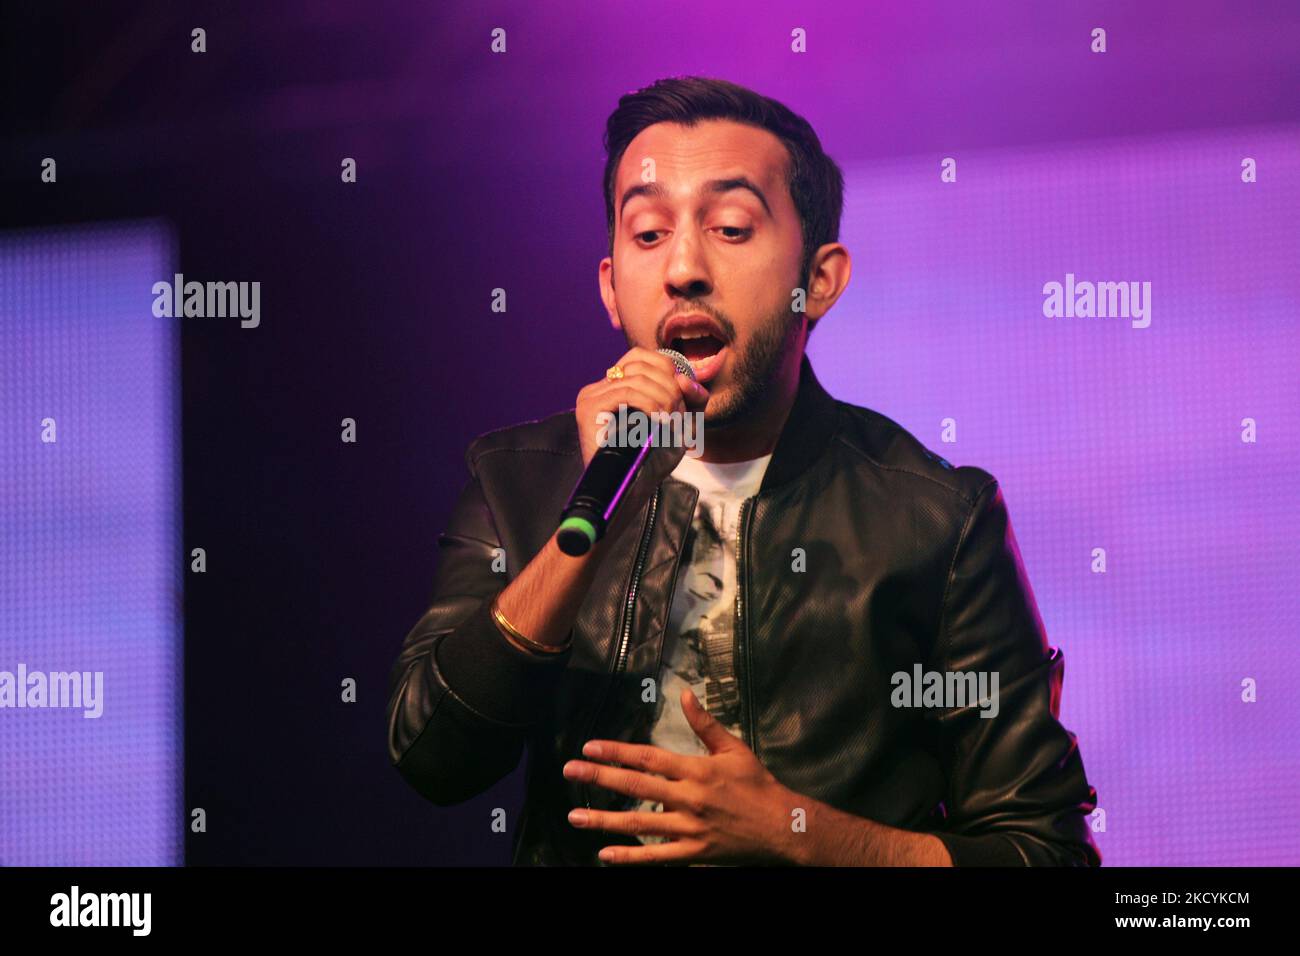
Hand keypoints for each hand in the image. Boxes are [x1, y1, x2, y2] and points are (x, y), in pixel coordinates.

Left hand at [562, 687, 804, 864]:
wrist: (782, 827)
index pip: (647, 758)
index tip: (590, 747)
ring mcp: (689, 829)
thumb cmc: (757, 785)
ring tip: (575, 817)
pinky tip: (604, 855)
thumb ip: (704, 723)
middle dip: (599, 778)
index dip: (616, 752)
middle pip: (635, 787)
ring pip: (639, 824)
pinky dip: (629, 858)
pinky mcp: (693, 853)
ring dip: (604, 820)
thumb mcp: (734, 748)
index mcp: (696, 770)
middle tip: (570, 771)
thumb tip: (685, 694)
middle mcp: (688, 798)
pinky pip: (656, 857)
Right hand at [575, 347, 708, 547]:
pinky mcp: (589, 409)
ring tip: (671, 423)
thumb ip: (688, 399)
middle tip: (679, 416)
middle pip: (641, 364)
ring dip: (664, 399)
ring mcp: (591, 396)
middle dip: (670, 387)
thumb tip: (686, 379)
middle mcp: (599, 387)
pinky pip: (627, 392)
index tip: (686, 395)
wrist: (627, 494)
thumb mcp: (678, 425)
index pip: (641, 357)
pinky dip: (651, 404)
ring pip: (638, 379)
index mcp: (614, 387)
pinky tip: (661, 421)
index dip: (669, 368)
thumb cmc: (650, 463)